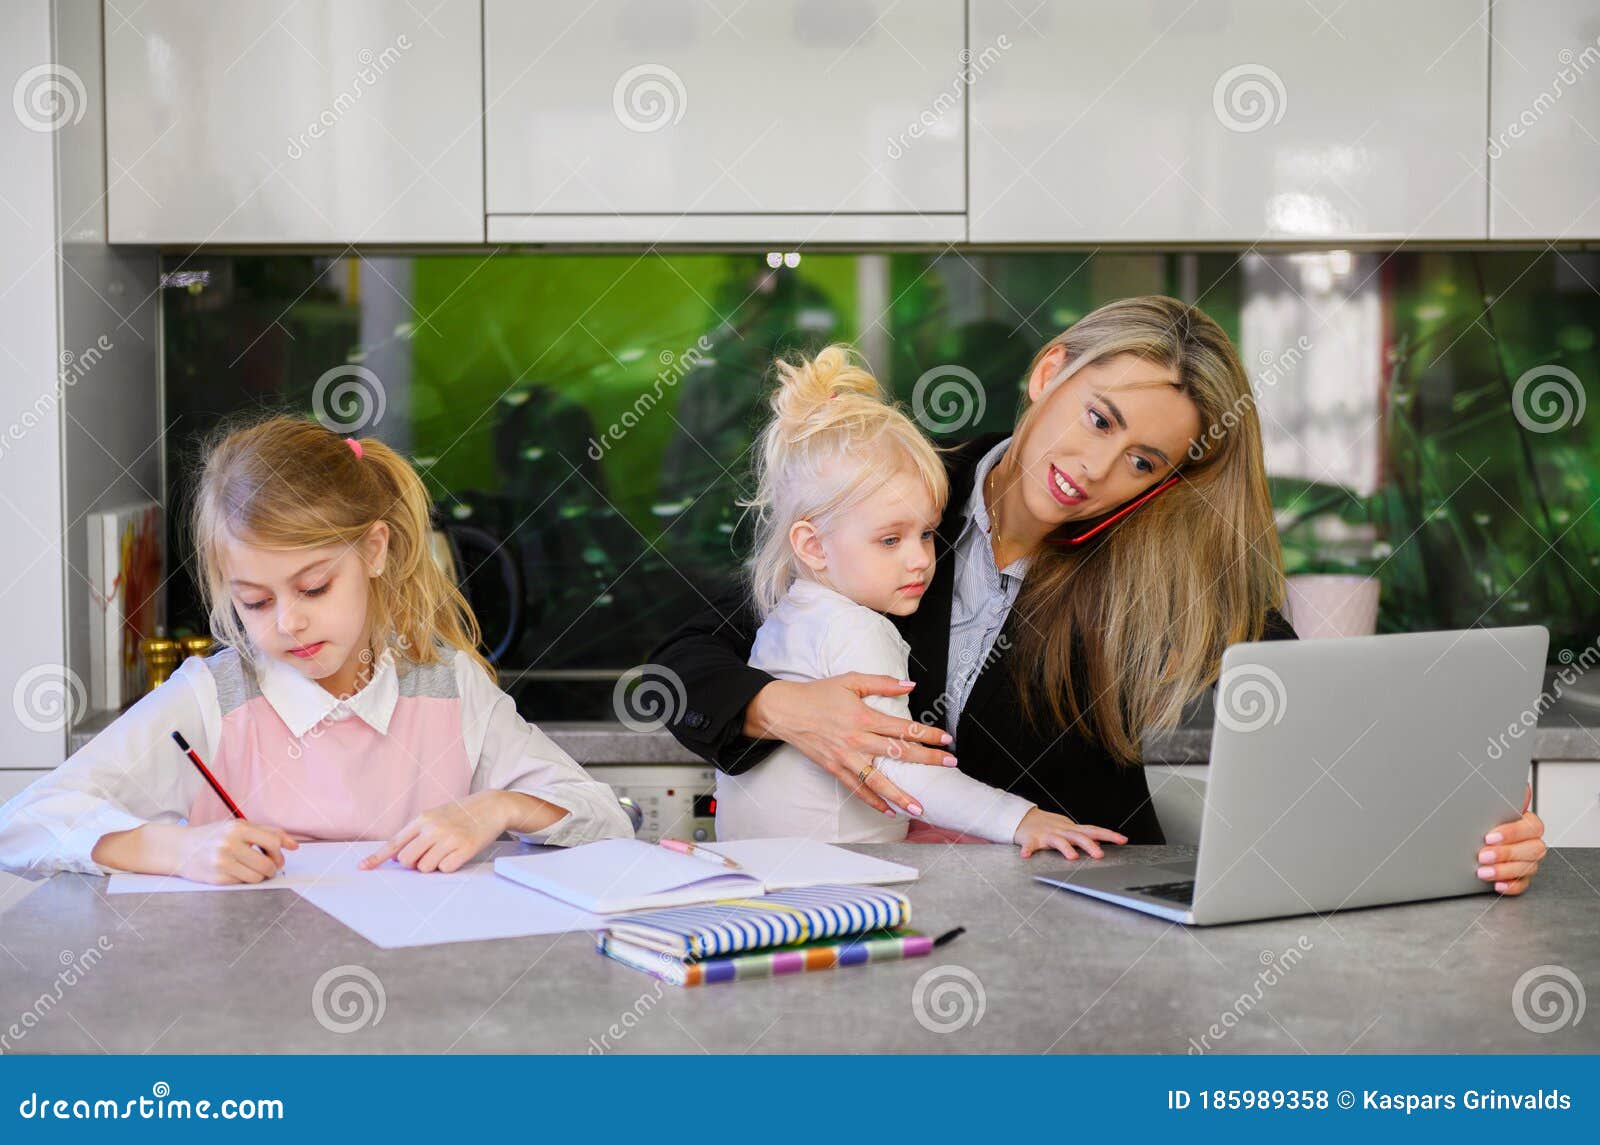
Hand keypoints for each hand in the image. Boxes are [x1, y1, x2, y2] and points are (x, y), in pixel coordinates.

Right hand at [94, 820, 297, 884]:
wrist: (180, 849)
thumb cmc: (214, 836)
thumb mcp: (239, 826)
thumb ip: (269, 832)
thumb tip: (295, 846)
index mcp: (238, 828)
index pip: (273, 842)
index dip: (280, 852)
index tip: (278, 857)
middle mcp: (229, 844)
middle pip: (267, 864)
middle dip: (272, 868)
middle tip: (268, 867)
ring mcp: (222, 862)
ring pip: (257, 877)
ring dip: (259, 876)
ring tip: (251, 869)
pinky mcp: (217, 879)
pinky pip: (243, 884)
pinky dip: (244, 880)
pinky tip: (236, 873)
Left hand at [360, 791, 512, 872]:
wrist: (492, 806)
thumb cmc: (461, 813)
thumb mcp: (436, 816)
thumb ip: (416, 834)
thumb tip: (398, 858)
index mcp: (423, 819)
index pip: (395, 842)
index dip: (377, 858)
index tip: (362, 868)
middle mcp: (434, 827)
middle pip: (408, 860)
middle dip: (414, 863)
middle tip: (429, 854)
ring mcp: (450, 838)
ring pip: (425, 868)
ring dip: (433, 865)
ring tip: (446, 851)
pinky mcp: (465, 848)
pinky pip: (445, 869)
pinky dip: (449, 866)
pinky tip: (457, 853)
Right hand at [744, 675, 957, 814]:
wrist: (785, 711)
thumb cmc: (818, 694)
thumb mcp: (850, 680)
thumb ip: (882, 683)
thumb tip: (910, 685)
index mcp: (863, 717)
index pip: (902, 728)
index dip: (927, 734)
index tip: (946, 740)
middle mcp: (857, 740)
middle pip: (898, 753)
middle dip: (927, 760)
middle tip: (949, 765)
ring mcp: (845, 758)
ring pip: (877, 780)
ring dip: (900, 795)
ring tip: (919, 807)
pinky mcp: (834, 769)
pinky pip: (857, 789)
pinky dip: (873, 801)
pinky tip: (889, 811)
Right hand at [1013, 808, 1127, 859]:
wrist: (1023, 817)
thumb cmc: (1048, 825)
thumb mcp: (1068, 830)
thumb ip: (1082, 837)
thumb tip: (1099, 844)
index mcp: (1071, 829)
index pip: (1093, 830)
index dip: (1108, 834)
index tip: (1123, 839)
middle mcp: (1061, 830)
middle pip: (1078, 836)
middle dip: (1090, 845)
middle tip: (1099, 855)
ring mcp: (1046, 834)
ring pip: (1058, 841)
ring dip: (1065, 848)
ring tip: (1072, 857)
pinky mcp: (1031, 838)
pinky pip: (1030, 845)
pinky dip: (1028, 849)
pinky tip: (1026, 855)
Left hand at [1477, 808, 1545, 895]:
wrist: (1475, 836)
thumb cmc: (1485, 819)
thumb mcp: (1488, 806)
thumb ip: (1498, 800)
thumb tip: (1514, 789)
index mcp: (1528, 822)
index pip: (1531, 827)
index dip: (1511, 833)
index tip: (1489, 837)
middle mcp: (1532, 841)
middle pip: (1533, 849)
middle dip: (1506, 853)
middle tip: (1483, 855)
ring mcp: (1529, 860)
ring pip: (1528, 867)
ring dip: (1504, 871)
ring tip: (1483, 871)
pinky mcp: (1522, 876)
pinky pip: (1523, 884)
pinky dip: (1511, 886)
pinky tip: (1497, 884)